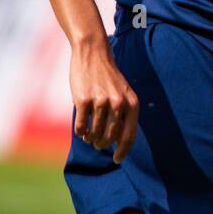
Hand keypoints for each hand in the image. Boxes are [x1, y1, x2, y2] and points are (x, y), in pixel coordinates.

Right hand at [69, 38, 138, 163]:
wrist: (92, 53)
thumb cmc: (107, 76)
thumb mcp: (123, 93)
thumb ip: (123, 114)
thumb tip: (117, 142)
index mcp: (132, 103)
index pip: (129, 136)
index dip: (123, 151)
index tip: (117, 160)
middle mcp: (118, 103)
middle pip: (110, 137)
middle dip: (104, 145)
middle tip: (98, 145)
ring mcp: (100, 102)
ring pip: (95, 133)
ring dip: (91, 139)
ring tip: (89, 137)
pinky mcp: (83, 100)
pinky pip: (81, 126)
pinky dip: (80, 132)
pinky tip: (81, 130)